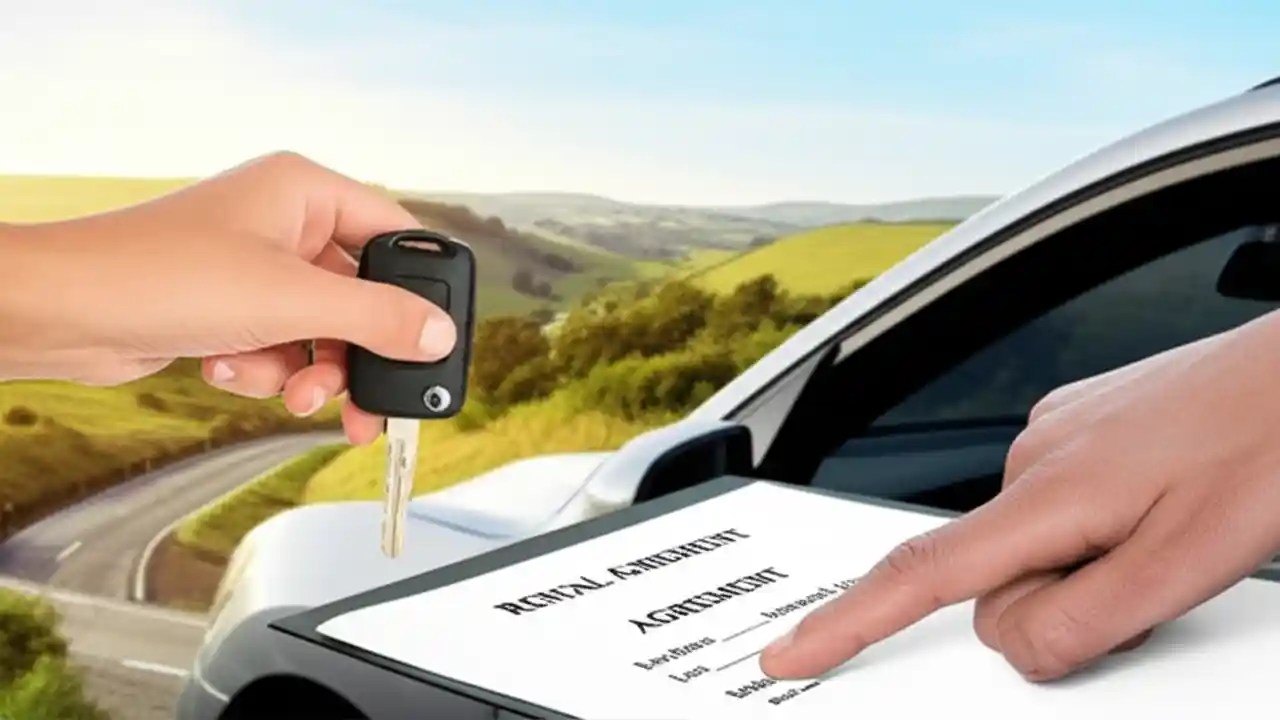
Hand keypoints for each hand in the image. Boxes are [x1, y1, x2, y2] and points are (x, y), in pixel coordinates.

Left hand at [0, 152, 456, 444]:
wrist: (62, 314)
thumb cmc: (162, 277)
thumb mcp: (292, 301)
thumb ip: (377, 319)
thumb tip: (441, 335)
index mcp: (306, 192)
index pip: (394, 234)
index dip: (418, 289)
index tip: (433, 339)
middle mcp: (285, 223)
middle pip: (361, 298)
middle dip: (357, 355)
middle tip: (369, 404)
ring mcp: (257, 268)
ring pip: (322, 333)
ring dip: (311, 372)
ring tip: (292, 395)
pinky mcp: (232, 309)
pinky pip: (281, 348)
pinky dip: (266, 371)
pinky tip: (228, 369)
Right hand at [759, 312, 1279, 681]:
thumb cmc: (1268, 446)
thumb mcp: (1189, 564)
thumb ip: (1088, 619)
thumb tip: (1018, 644)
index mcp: (1045, 492)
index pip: (918, 572)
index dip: (846, 621)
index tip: (792, 650)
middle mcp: (1030, 455)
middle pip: (991, 578)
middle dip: (1048, 608)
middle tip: (1143, 596)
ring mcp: (1052, 436)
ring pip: (1031, 547)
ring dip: (1080, 570)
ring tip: (1164, 541)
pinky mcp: (1079, 427)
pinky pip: (1055, 509)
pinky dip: (1089, 533)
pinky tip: (1151, 511)